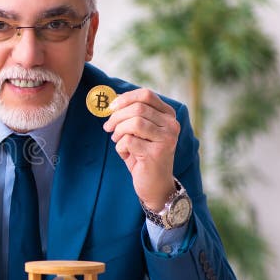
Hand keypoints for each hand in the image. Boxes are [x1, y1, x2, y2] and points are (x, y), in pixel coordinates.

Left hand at [102, 88, 179, 210]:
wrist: (155, 185)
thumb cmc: (143, 155)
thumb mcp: (139, 131)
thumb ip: (132, 114)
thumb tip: (113, 98)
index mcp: (168, 115)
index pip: (146, 95)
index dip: (125, 98)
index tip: (111, 107)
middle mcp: (171, 125)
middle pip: (137, 108)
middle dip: (116, 117)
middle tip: (108, 127)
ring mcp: (166, 139)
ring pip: (133, 122)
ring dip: (118, 131)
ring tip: (117, 140)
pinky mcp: (157, 153)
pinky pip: (128, 141)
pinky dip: (120, 146)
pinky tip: (125, 154)